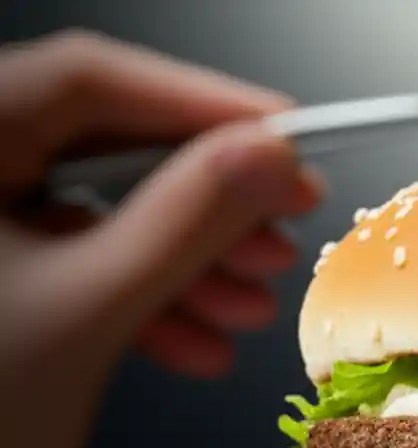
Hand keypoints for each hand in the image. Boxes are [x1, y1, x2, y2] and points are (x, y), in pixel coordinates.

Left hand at [0, 31, 323, 447]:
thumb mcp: (88, 312)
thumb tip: (270, 159)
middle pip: (102, 145)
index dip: (200, 102)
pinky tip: (199, 345)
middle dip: (205, 196)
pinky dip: (145, 301)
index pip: (86, 81)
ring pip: (99, 212)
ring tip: (254, 304)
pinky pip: (79, 266)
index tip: (287, 136)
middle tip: (285, 222)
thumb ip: (183, 224)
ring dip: (187, 259)